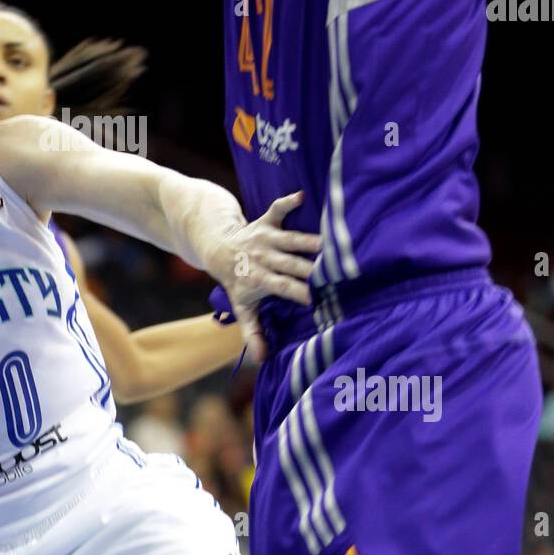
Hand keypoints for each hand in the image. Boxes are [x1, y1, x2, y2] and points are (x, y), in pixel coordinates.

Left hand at [207, 192, 320, 362]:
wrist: (218, 248)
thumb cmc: (237, 281)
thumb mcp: (242, 308)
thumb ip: (252, 333)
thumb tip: (263, 360)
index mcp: (259, 279)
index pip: (282, 287)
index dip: (298, 293)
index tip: (317, 300)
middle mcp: (263, 258)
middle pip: (290, 264)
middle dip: (310, 268)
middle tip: (335, 272)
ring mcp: (265, 238)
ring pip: (291, 239)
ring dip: (310, 240)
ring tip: (334, 243)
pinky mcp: (267, 221)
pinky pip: (277, 208)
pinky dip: (288, 202)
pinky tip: (303, 195)